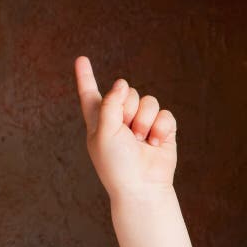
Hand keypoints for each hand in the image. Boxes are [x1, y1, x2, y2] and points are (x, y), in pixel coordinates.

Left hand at [74, 56, 177, 199]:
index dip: (85, 76)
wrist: (141, 186)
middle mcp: (118, 119)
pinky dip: (160, 128)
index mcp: (97, 120)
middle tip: (126, 133)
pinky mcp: (161, 129)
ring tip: (140, 141)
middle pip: (127, 91)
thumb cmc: (116, 164)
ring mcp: (140, 123)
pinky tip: (154, 144)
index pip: (89, 94)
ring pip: (148, 100)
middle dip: (128, 109)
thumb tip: (121, 83)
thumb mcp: (103, 133)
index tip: (81, 59)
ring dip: (144, 121)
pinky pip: (165, 113)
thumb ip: (109, 104)